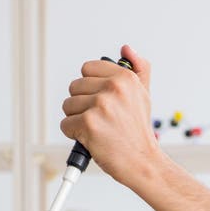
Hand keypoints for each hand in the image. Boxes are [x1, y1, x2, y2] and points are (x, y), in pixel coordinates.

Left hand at [60, 44, 160, 187]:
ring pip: (67, 106)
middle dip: (81, 104)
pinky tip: (89, 139)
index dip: (89, 87)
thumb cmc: (138, 132)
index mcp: (124, 77)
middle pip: (74, 87)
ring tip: (95, 130)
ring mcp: (100, 106)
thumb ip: (138, 69)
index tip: (99, 101)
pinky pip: (65, 124)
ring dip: (76, 120)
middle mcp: (112, 88)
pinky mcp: (88, 125)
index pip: (87, 69)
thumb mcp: (144, 95)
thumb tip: (126, 48)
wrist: (142, 162)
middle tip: (98, 119)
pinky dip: (73, 134)